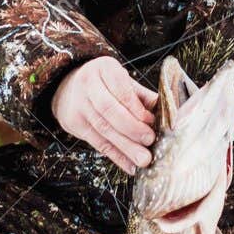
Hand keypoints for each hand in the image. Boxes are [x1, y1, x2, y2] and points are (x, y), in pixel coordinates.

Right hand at [50, 55, 157, 174]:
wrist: (68, 88)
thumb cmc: (104, 84)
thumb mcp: (122, 80)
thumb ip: (142, 96)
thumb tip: (166, 112)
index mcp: (104, 68)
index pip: (120, 89)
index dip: (136, 108)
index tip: (151, 121)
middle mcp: (87, 85)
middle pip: (109, 110)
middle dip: (132, 128)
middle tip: (149, 140)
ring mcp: (78, 105)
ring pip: (103, 129)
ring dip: (126, 147)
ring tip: (143, 159)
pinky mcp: (73, 124)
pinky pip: (97, 143)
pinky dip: (116, 156)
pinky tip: (130, 165)